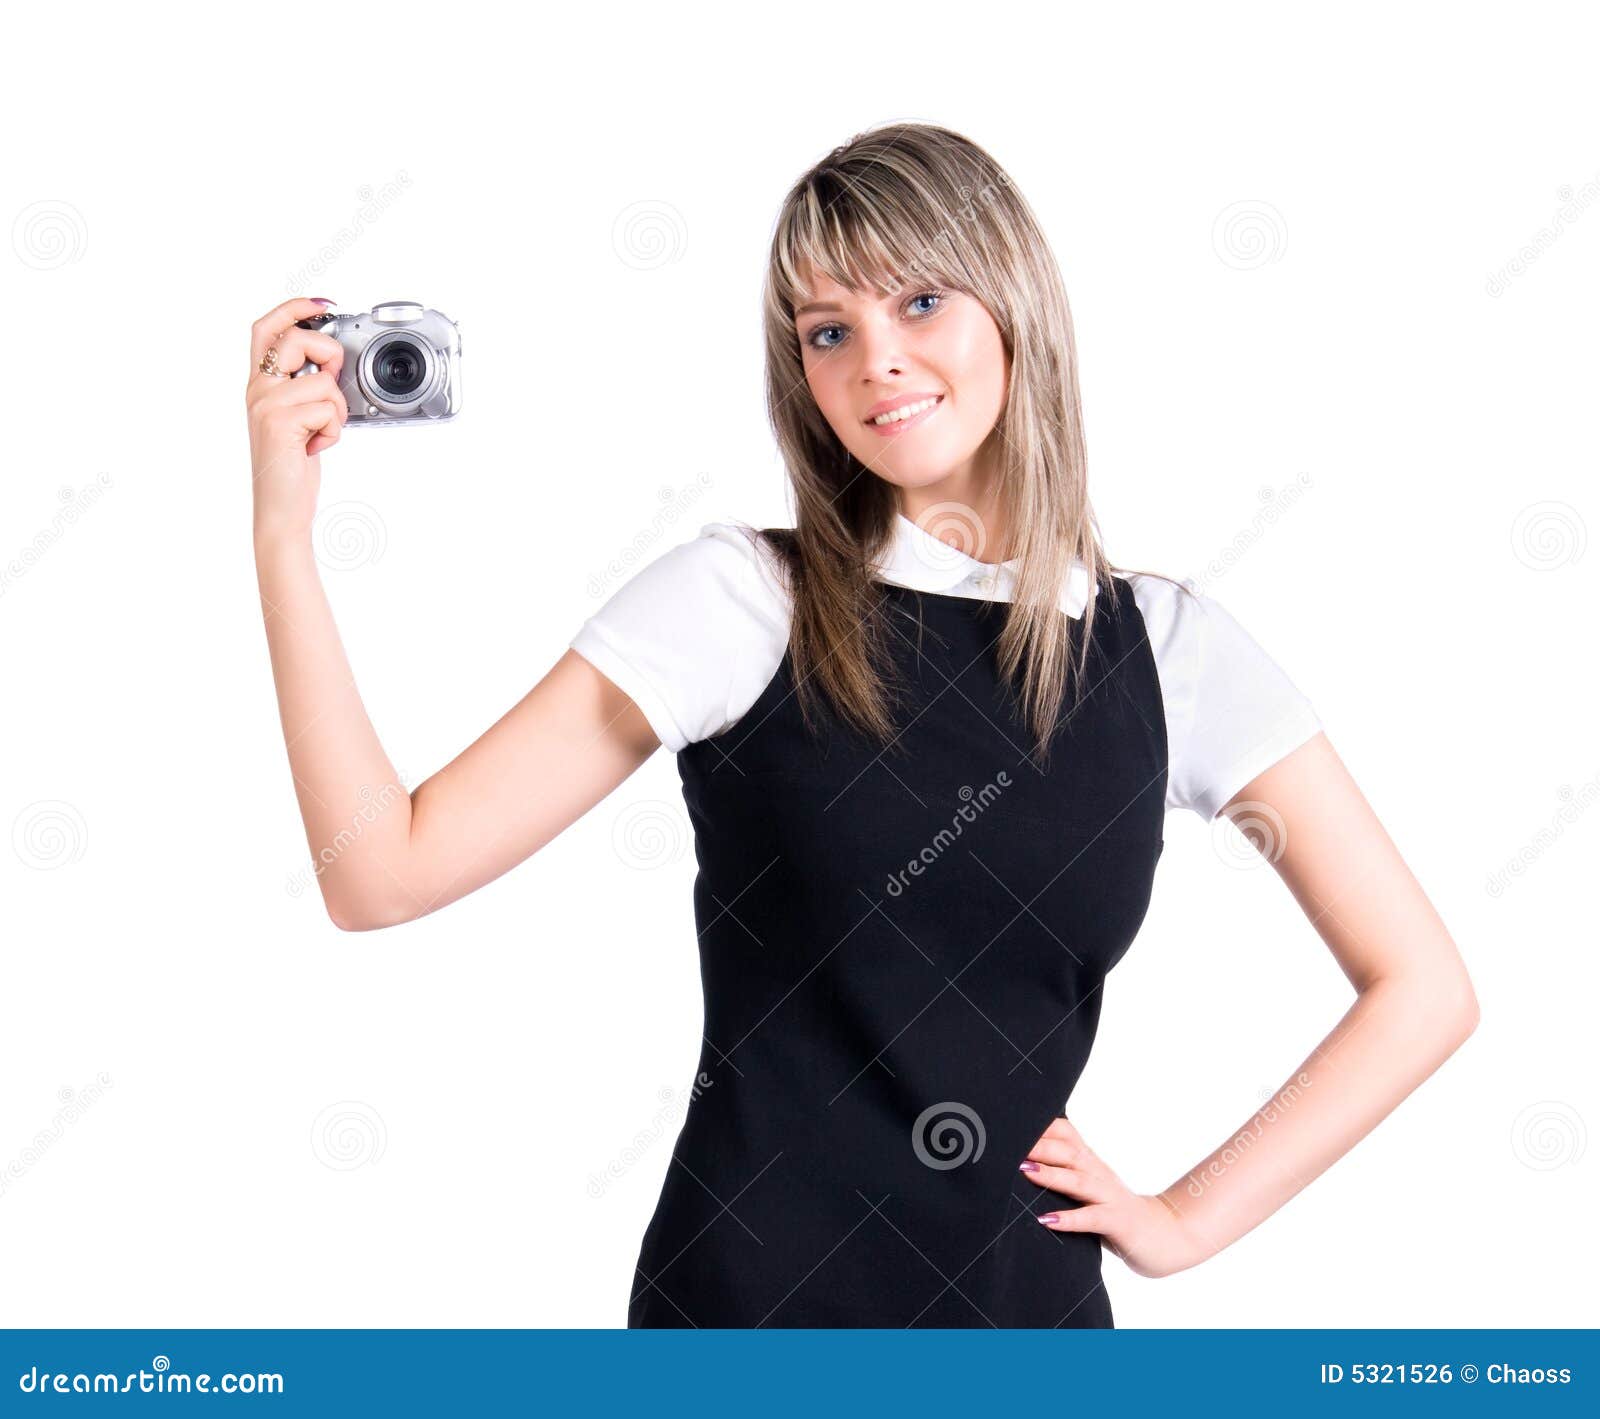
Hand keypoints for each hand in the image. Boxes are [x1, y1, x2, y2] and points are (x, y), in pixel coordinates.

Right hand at [245, 297, 349, 541]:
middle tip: (331, 384)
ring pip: (323, 382)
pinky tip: (316, 447)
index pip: (267, 329)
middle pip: (296, 340)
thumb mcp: (297, 419)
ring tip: (320, 432)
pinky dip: (333, 432)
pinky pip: (327, 409)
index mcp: (260, 384)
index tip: (322, 304)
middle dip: (328, 355)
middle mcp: (258, 389)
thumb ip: (303, 389)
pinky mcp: (279, 422)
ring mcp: (266, 404)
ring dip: (336, 410)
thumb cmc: (292, 467)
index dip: (293, 308)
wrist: (280, 508)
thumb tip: (329, 367)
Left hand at [1019, 1115, 1210, 1278]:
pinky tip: (1047, 1221)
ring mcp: (1110, 1196)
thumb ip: (1064, 1173)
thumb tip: (1021, 1164)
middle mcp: (1099, 1173)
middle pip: (1067, 1151)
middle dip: (1037, 1145)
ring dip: (1050, 1174)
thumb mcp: (1090, 1188)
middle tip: (1004, 1143)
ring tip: (1023, 1170)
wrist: (1166, 1236)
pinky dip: (1069, 1218)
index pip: (1065, 1132)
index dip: (1040, 1125)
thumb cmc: (1116, 1212)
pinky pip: (1093, 1218)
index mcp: (1091, 1162)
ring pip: (1078, 1180)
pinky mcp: (1118, 1222)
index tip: (1008, 1121)